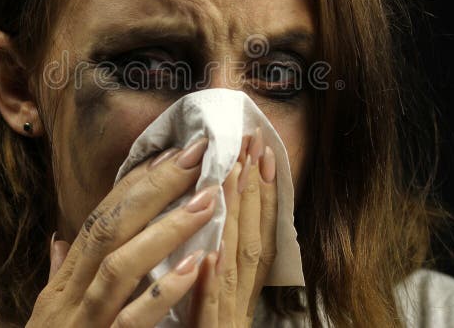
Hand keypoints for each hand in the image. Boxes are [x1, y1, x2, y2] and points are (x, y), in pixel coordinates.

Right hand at [27, 138, 217, 327]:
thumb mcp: (49, 316)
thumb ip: (59, 275)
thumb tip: (61, 239)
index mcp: (64, 284)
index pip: (100, 219)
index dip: (134, 184)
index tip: (169, 153)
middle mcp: (68, 295)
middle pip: (111, 227)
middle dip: (154, 187)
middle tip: (196, 154)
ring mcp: (82, 322)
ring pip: (120, 263)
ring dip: (166, 228)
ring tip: (207, 200)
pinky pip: (131, 320)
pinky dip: (162, 293)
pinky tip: (194, 268)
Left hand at [190, 128, 277, 326]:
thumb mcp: (200, 310)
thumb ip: (197, 280)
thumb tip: (197, 246)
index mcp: (231, 295)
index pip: (247, 238)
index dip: (257, 197)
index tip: (257, 155)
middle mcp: (236, 306)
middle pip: (249, 243)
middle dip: (254, 193)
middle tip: (256, 144)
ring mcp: (226, 325)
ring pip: (234, 270)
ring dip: (239, 222)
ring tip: (238, 175)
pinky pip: (210, 316)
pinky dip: (209, 286)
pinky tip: (208, 254)